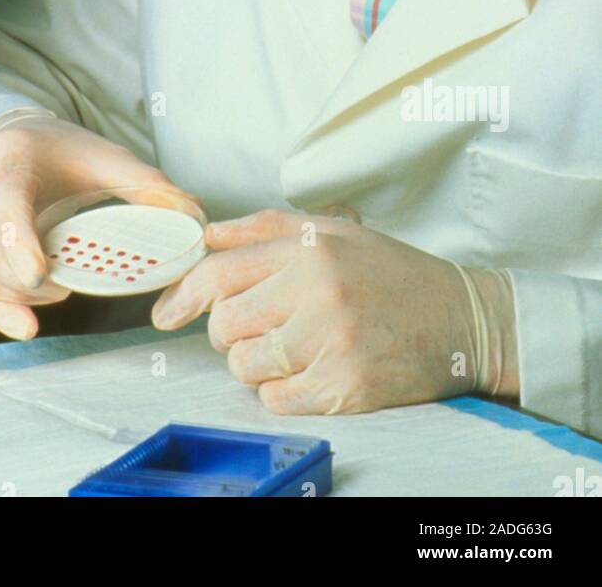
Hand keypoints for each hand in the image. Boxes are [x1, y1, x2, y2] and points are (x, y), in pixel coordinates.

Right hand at [0, 110, 200, 339]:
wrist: (22, 140)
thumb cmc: (66, 154)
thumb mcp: (109, 159)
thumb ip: (149, 187)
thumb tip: (193, 219)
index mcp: (12, 154)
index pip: (5, 198)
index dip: (17, 238)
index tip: (40, 274)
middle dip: (14, 275)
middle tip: (61, 288)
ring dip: (5, 293)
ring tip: (53, 297)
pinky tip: (26, 325)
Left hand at [151, 208, 517, 414]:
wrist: (462, 319)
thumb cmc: (390, 272)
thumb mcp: (330, 230)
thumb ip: (263, 228)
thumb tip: (204, 235)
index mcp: (307, 247)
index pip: (219, 272)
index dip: (183, 295)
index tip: (164, 314)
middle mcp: (316, 289)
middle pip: (225, 324)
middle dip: (232, 333)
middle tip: (266, 327)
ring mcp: (331, 339)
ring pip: (246, 365)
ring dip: (257, 365)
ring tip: (294, 349)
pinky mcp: (346, 385)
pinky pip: (277, 399)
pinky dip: (283, 393)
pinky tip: (312, 372)